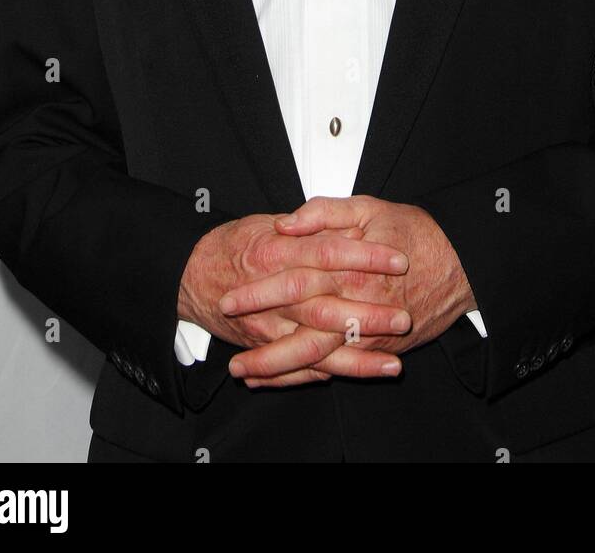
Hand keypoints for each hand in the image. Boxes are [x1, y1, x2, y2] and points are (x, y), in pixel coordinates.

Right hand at [178, 212, 410, 385]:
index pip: (330, 251)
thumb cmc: (234, 243)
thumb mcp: (268, 219)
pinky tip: (358, 375)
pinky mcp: (263, 347)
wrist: (190, 274)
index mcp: (278, 249)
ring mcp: (267, 325)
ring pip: (315, 346)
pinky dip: (328, 374)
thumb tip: (347, 224)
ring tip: (392, 363)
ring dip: (356, 357)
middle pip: (327, 305)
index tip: (399, 260)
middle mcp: (273, 291)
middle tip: (404, 317)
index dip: (365, 256)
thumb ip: (308, 221)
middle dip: (368, 315)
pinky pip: (297, 367)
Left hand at [218, 196, 476, 385]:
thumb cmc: (415, 232)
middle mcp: (356, 305)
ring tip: (248, 374)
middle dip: (263, 348)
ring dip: (281, 371)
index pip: (292, 282)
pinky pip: (342, 369)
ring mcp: (370, 333)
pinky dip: (312, 378)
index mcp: (347, 267)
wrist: (461, 263)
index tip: (230, 299)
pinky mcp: (382, 349)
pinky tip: (285, 381)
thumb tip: (285, 224)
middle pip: (301, 332)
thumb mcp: (368, 208)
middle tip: (231, 358)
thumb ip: (323, 213)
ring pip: (319, 360)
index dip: (258, 293)